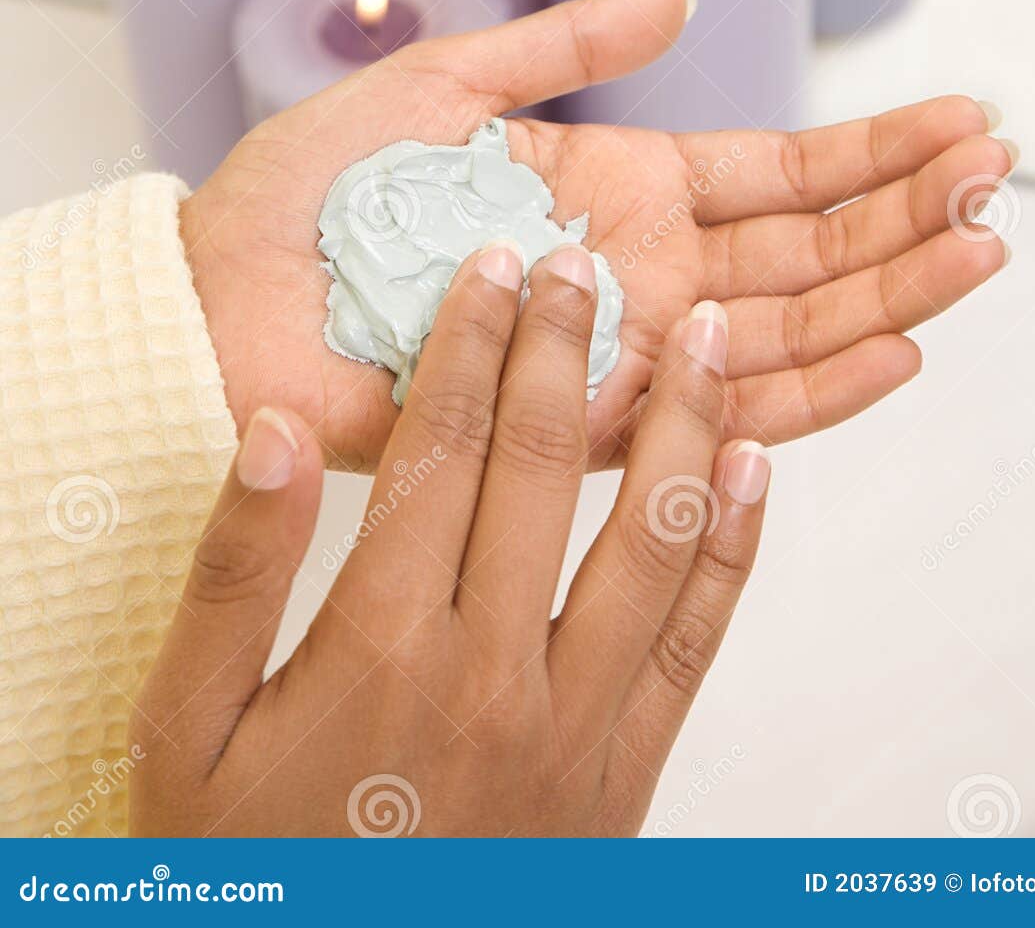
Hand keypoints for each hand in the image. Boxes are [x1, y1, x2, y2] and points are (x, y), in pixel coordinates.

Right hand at [131, 246, 767, 836]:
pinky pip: (697, 641)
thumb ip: (231, 575)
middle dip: (567, 348)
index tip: (494, 261)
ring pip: (650, 538)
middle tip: (586, 262)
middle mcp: (494, 675)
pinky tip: (753, 465)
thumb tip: (274, 427)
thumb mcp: (186, 731)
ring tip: (699, 328)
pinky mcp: (626, 777)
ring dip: (681, 420)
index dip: (471, 342)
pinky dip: (733, 545)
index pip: (441, 449)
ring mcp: (576, 730)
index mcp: (381, 645)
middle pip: (544, 469)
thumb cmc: (251, 869)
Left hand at [182, 0, 1010, 469]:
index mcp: (614, 186)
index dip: (868, 151)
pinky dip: (809, 391)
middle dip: (904, 214)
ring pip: (787, 329)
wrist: (225, 297)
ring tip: (977, 251)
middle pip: (805, 250)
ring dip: (887, 293)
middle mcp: (638, 273)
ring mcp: (620, 350)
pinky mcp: (584, 424)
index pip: (773, 172)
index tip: (958, 122)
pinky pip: (715, 414)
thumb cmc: (316, 190)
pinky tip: (890, 354)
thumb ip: (566, 48)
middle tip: (995, 176)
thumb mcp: (448, 82)